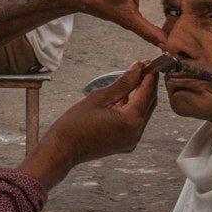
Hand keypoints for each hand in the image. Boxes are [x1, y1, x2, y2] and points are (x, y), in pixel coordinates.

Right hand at [20, 61, 161, 187]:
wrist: (61, 150)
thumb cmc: (74, 124)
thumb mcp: (99, 97)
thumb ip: (123, 83)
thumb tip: (138, 69)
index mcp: (131, 121)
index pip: (147, 92)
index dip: (149, 75)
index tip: (148, 61)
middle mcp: (136, 132)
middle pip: (149, 103)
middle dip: (148, 84)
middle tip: (144, 67)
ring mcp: (132, 140)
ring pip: (143, 112)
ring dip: (141, 95)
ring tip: (134, 78)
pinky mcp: (125, 143)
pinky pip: (134, 122)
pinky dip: (132, 108)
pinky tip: (125, 95)